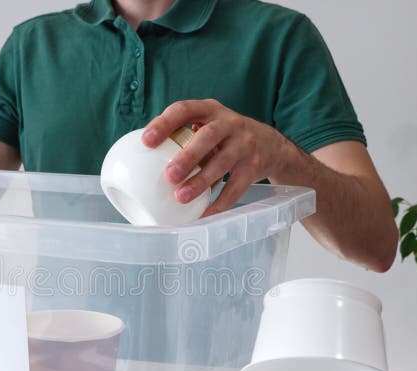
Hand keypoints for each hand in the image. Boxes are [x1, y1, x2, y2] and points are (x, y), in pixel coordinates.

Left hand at [142, 99, 287, 216]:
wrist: (273, 146)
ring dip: (200, 181)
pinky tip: (204, 215)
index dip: (164, 123)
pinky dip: (219, 203)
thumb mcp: (209, 126)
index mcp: (210, 110)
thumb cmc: (227, 137)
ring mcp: (245, 144)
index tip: (146, 141)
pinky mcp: (254, 166)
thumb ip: (184, 136)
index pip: (184, 109)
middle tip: (168, 176)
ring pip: (222, 163)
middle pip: (208, 136)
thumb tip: (143, 162)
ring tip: (181, 197)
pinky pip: (236, 188)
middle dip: (187, 156)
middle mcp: (230, 123)